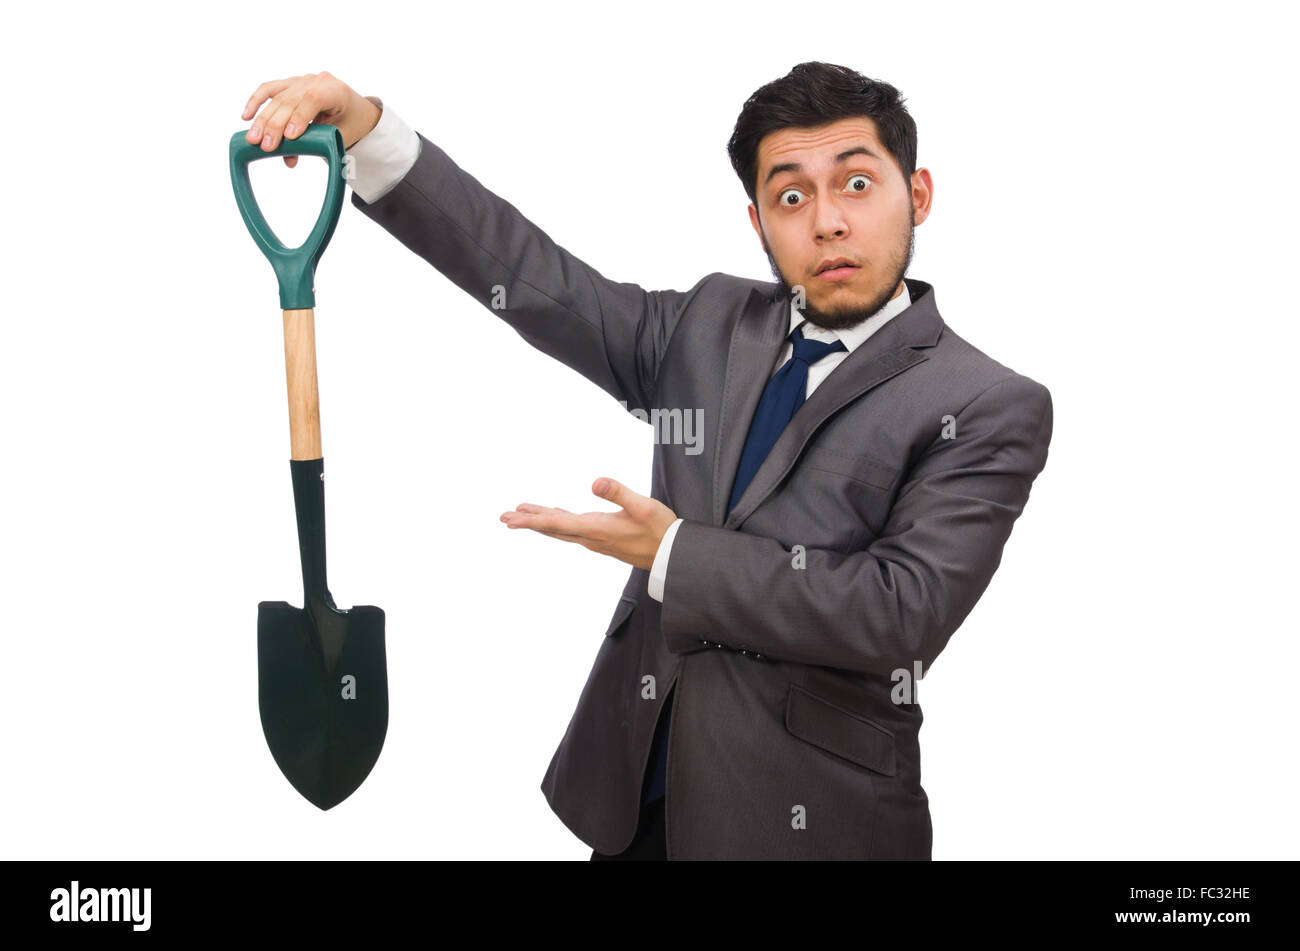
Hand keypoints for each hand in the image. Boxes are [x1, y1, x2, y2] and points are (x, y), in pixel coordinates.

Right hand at [241, 71, 380, 166]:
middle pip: (291, 100)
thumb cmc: (350, 124)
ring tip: (253, 139)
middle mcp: (318, 81)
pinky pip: (269, 89)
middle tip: (265, 146)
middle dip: (276, 125)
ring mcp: (302, 80)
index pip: (314, 99)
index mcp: (336, 91)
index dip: (300, 117)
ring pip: (278, 97)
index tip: (289, 137)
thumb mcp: (339, 136)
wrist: (355, 110)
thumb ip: (316, 144)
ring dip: (263, 119)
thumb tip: (288, 159)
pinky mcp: (290, 83)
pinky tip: (246, 116)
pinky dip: (256, 102)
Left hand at [500, 478, 677, 571]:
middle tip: (504, 517)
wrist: (672, 555)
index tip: (511, 519)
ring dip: (540, 521)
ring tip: (520, 514)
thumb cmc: (660, 530)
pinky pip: (571, 530)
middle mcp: (591, 537)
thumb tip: (595, 482)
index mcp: (596, 529)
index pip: (557, 524)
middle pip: (552, 529)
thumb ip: (619, 493)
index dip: (532, 521)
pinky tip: (554, 518)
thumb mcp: (643, 506)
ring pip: (561, 530)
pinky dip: (556, 522)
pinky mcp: (602, 539)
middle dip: (527, 522)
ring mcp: (596, 540)